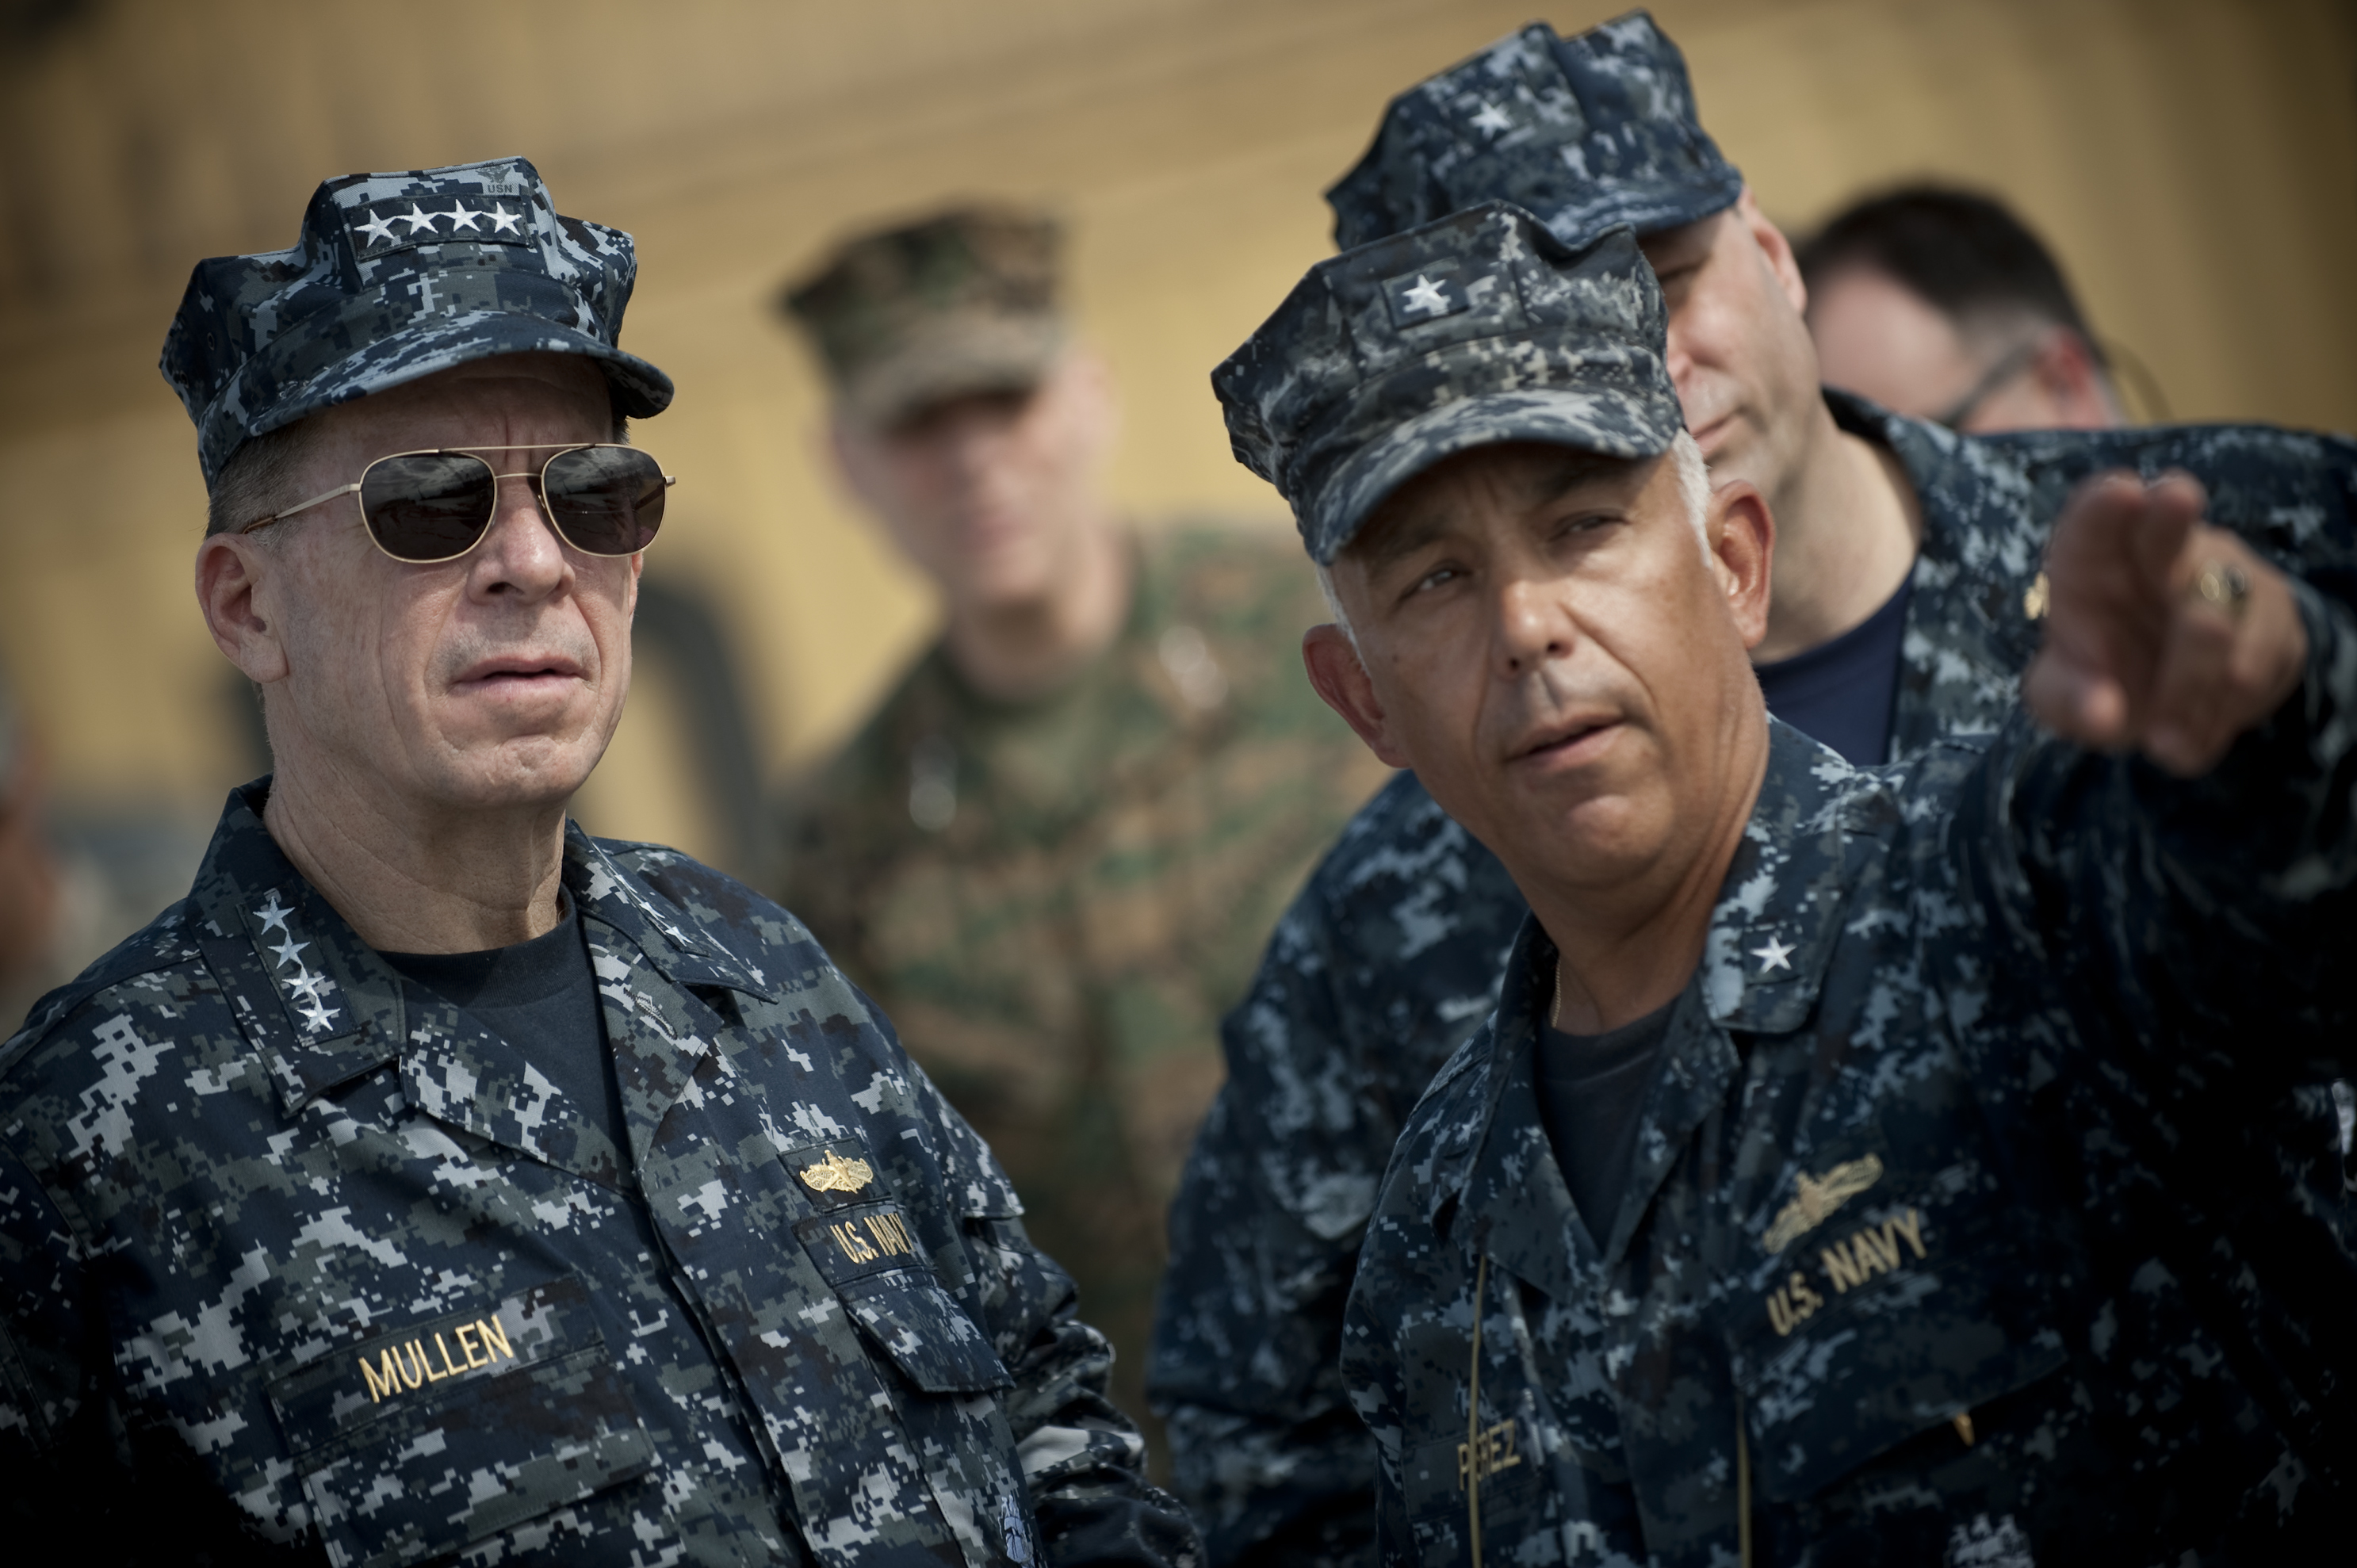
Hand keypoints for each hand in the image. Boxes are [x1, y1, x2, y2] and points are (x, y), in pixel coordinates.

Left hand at [2023, 470, 2306, 775]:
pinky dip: (2221, 711)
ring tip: (2162, 742)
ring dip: (2189, 684)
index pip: (2093, 524)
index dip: (2104, 507)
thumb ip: (2068, 700)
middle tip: (2175, 497)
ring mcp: (2224, 579)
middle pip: (2169, 526)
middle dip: (2172, 515)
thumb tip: (2105, 713)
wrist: (2172, 701)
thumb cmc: (2100, 679)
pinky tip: (2191, 739)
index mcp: (2094, 564)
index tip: (2120, 491)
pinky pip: (2256, 664)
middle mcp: (2163, 556)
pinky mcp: (2272, 618)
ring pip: (2214, 618)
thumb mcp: (2063, 695)